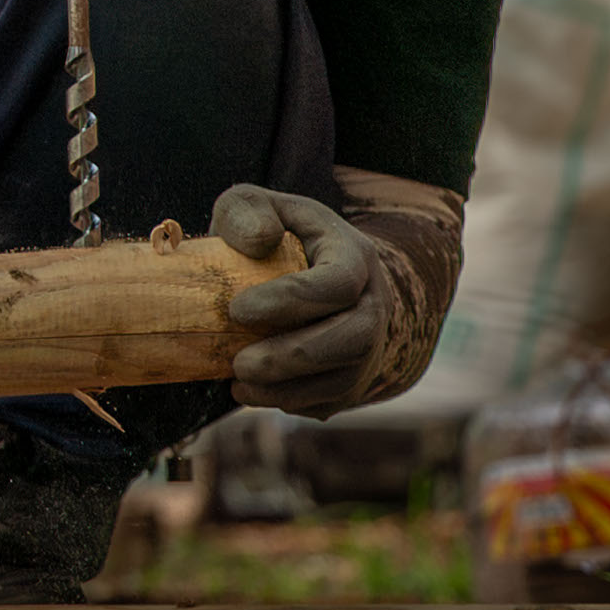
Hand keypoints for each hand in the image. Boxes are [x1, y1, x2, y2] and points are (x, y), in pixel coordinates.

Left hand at [212, 173, 461, 416]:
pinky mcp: (355, 380)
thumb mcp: (261, 207)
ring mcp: (370, 347)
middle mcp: (373, 305)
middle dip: (293, 356)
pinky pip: (331, 401)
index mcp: (354, 257)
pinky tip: (253, 393)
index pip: (337, 283)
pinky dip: (293, 402)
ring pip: (344, 379)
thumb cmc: (283, 240)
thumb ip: (248, 211)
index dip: (289, 300)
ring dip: (289, 389)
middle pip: (353, 339)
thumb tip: (259, 239)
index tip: (236, 309)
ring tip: (239, 384)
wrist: (327, 279)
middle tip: (239, 363)